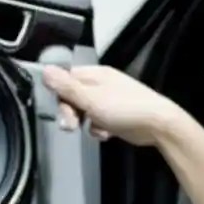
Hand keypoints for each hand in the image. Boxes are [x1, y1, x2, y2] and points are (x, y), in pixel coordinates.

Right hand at [42, 64, 181, 146]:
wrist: (158, 125)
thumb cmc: (126, 109)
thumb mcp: (90, 98)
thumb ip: (66, 87)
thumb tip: (45, 70)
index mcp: (96, 74)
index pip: (66, 79)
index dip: (60, 96)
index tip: (62, 110)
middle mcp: (102, 84)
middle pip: (73, 97)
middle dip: (70, 113)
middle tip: (72, 126)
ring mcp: (110, 100)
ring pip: (84, 111)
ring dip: (84, 123)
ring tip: (94, 130)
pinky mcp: (116, 115)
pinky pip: (97, 121)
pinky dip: (98, 129)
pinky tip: (106, 133)